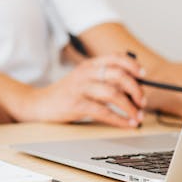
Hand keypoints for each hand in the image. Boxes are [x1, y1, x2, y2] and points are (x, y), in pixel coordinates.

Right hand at [13, 55, 146, 127]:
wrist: (38, 104)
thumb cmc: (66, 94)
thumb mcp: (83, 79)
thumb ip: (104, 80)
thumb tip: (133, 87)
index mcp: (89, 65)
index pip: (116, 57)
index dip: (133, 65)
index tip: (143, 75)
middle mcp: (85, 73)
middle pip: (119, 76)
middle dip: (136, 90)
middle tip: (142, 101)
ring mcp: (80, 89)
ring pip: (113, 94)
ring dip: (130, 107)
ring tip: (138, 117)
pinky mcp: (76, 105)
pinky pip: (103, 112)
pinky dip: (119, 119)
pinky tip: (126, 124)